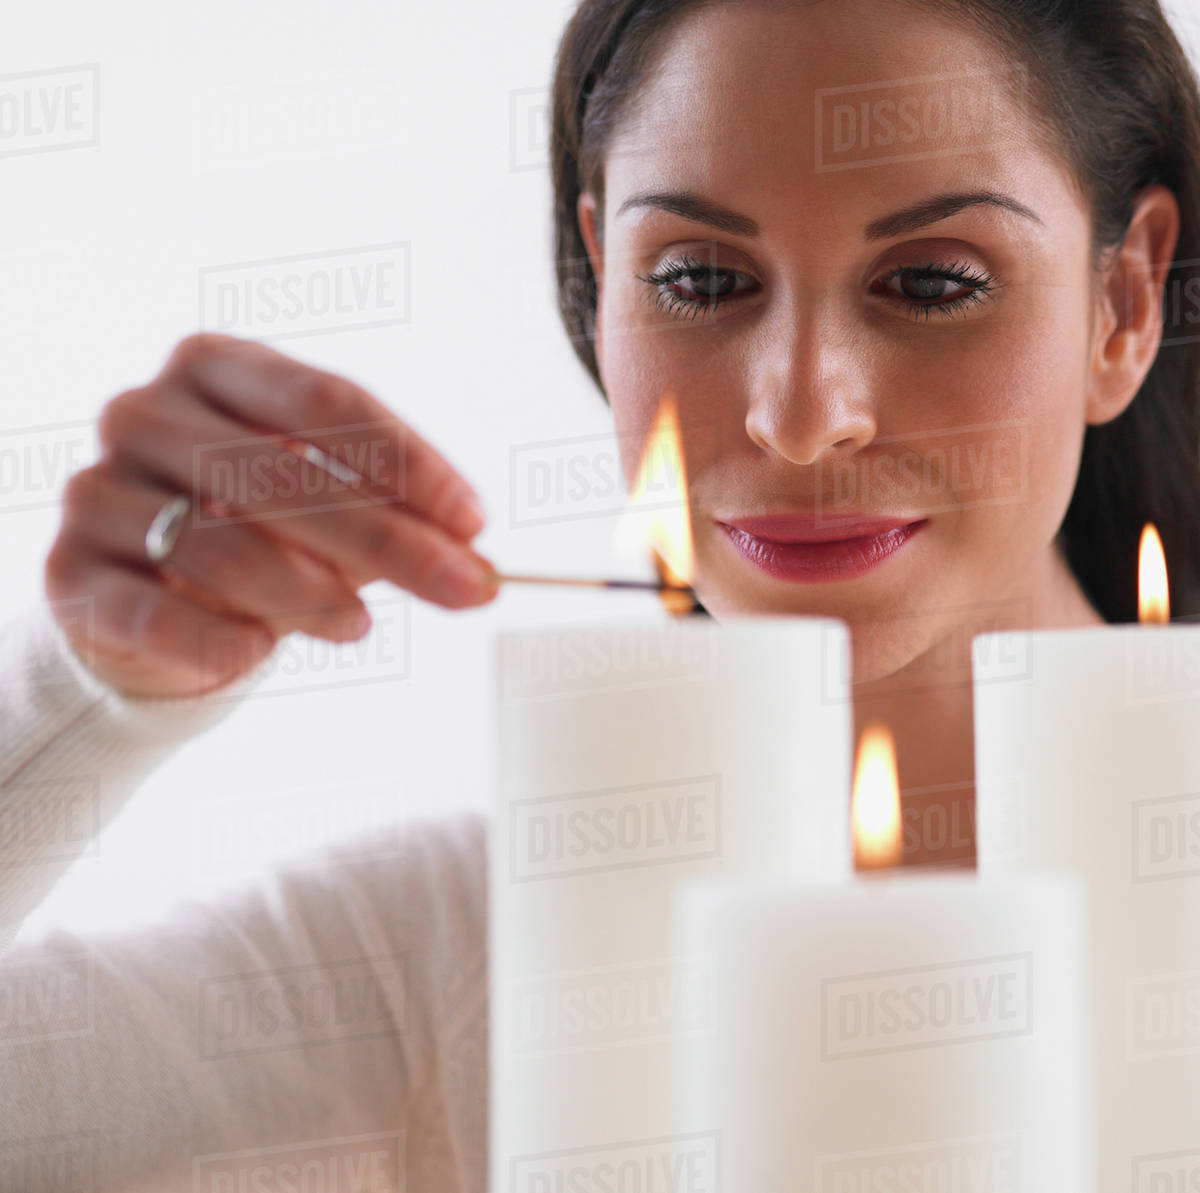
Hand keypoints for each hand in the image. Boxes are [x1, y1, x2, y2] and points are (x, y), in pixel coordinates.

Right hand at [44, 332, 499, 698]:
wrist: (144, 600)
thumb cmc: (251, 532)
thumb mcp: (325, 509)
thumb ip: (392, 519)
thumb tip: (471, 556)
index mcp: (216, 367)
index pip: (326, 399)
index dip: (410, 463)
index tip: (473, 523)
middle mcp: (144, 412)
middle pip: (285, 474)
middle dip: (392, 541)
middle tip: (466, 589)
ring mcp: (96, 488)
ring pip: (225, 546)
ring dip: (312, 595)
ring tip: (359, 626)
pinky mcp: (69, 572)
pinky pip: (157, 612)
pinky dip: (222, 640)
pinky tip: (258, 651)